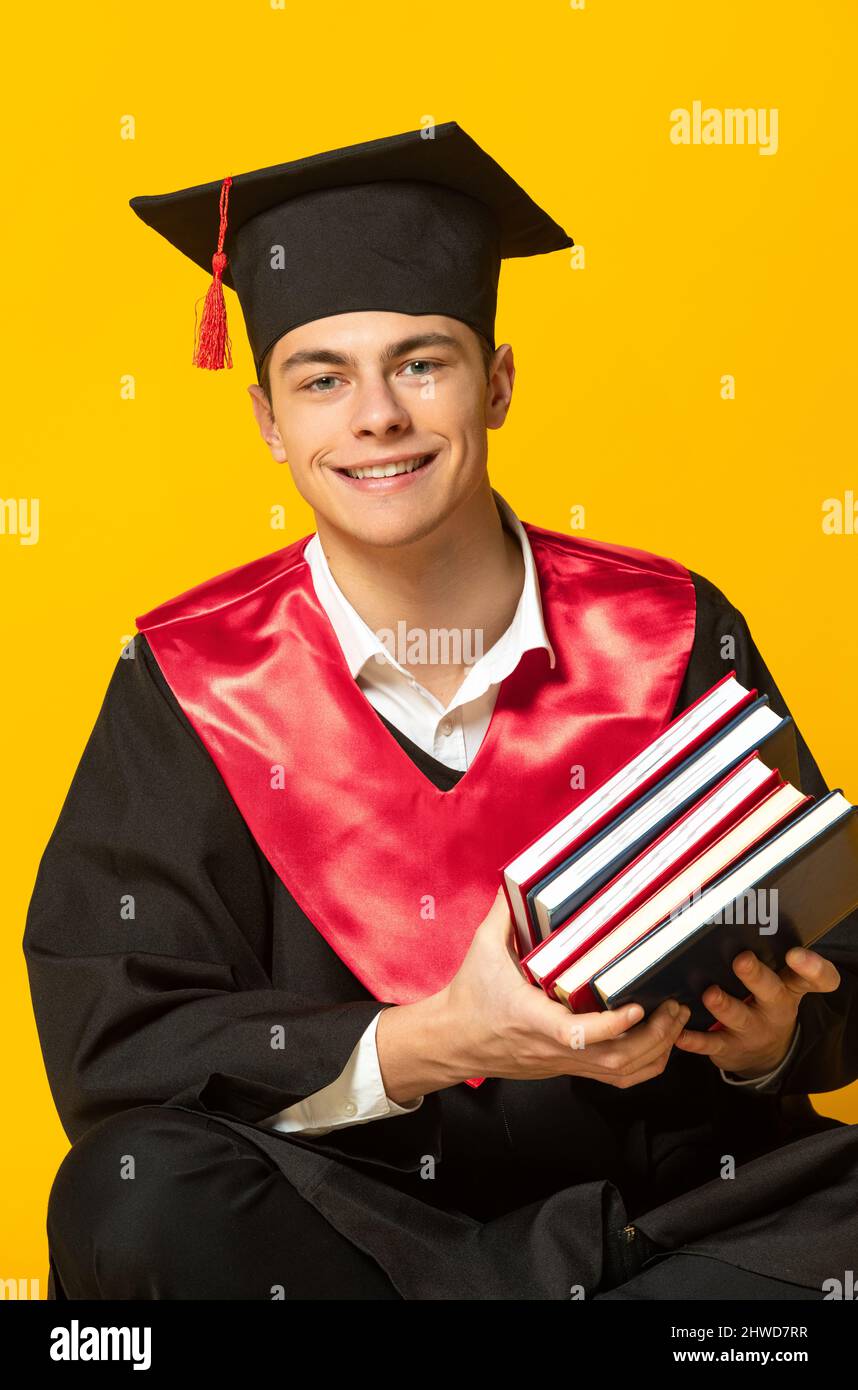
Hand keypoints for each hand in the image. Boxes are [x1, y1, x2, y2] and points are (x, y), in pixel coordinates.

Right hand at [440, 888, 691, 1087]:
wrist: (453, 1040)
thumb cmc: (469, 996)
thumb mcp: (483, 947)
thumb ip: (505, 912)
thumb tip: (520, 876)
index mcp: (532, 1018)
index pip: (577, 1034)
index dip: (613, 1026)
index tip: (638, 1005)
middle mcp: (553, 1047)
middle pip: (615, 1060)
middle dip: (655, 1036)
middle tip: (676, 1004)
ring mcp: (564, 1063)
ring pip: (622, 1074)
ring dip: (657, 1050)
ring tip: (675, 1019)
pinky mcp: (568, 1067)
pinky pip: (615, 1079)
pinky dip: (645, 1065)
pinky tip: (658, 1041)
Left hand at [672, 947, 840, 1077]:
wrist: (765, 1054)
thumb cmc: (766, 1003)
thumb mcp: (781, 983)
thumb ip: (770, 956)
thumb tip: (740, 914)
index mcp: (790, 988)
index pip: (816, 978)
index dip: (811, 967)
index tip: (796, 953)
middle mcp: (775, 1009)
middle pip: (771, 992)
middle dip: (755, 976)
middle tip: (742, 960)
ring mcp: (753, 1030)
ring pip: (738, 1017)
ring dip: (723, 1005)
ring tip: (710, 994)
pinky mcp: (729, 1048)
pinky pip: (710, 1043)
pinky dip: (694, 1039)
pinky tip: (679, 1033)